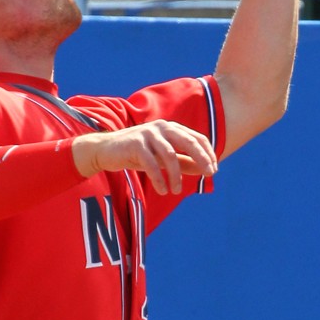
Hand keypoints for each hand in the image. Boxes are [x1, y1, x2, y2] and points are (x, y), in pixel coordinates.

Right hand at [72, 121, 217, 194]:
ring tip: (176, 191)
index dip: (208, 153)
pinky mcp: (135, 144)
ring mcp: (148, 134)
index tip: (213, 170)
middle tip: (210, 175)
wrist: (106, 150)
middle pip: (188, 142)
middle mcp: (162, 127)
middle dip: (201, 159)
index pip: (197, 138)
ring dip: (176, 176)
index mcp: (171, 128)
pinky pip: (151, 163)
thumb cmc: (137, 154)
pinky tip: (163, 190)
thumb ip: (184, 162)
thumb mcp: (163, 159)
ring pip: (170, 155)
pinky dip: (158, 179)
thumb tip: (205, 169)